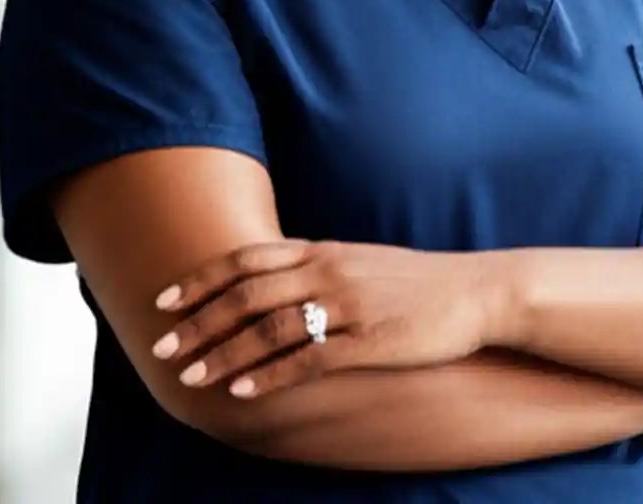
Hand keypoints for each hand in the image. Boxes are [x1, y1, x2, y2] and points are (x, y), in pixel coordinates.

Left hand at [149, 241, 500, 398]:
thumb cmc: (419, 280)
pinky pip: (309, 359)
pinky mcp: (371, 341)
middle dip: (198, 322)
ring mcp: (349, 306)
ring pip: (270, 328)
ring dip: (224, 353)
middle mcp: (328, 272)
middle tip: (162, 347)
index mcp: (323, 251)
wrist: (480, 291)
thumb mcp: (362, 260)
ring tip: (192, 377)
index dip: (201, 279)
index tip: (165, 300)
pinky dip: (270, 375)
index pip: (246, 259)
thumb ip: (318, 266)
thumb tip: (275, 279)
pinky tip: (244, 391)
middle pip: (247, 294)